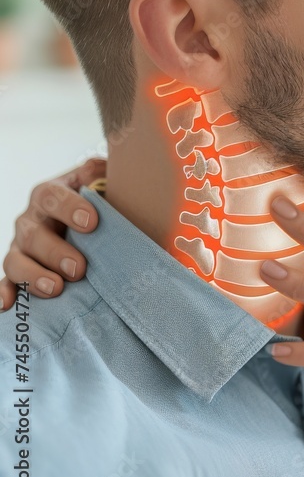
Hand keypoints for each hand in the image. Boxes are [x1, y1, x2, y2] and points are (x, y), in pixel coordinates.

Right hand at [1, 159, 104, 310]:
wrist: (94, 225)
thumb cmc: (102, 202)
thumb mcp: (105, 182)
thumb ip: (107, 174)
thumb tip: (119, 172)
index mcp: (51, 193)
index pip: (52, 196)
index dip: (68, 207)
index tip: (91, 222)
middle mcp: (32, 220)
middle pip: (33, 233)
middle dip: (55, 252)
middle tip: (79, 268)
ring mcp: (22, 247)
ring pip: (16, 260)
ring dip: (33, 275)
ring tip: (55, 288)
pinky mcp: (20, 271)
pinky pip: (6, 282)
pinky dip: (4, 292)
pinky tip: (7, 305)